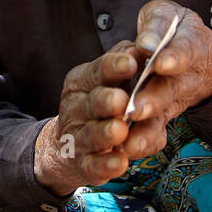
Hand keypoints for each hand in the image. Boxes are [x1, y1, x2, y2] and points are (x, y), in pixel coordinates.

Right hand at [34, 40, 143, 193]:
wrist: (68, 147)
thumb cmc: (99, 104)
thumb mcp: (108, 79)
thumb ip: (125, 62)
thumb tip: (142, 45)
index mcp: (82, 81)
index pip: (97, 71)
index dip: (113, 67)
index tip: (131, 63)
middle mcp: (76, 107)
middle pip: (92, 103)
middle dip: (105, 101)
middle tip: (122, 100)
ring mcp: (78, 137)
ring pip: (91, 135)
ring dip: (105, 133)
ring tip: (120, 131)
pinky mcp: (84, 165)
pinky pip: (94, 166)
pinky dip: (106, 165)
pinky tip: (120, 163)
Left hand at [121, 0, 211, 155]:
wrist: (195, 57)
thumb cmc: (172, 29)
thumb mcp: (166, 16)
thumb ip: (156, 26)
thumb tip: (146, 44)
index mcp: (188, 45)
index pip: (184, 50)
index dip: (174, 58)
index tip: (161, 63)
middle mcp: (182, 78)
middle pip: (169, 90)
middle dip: (152, 100)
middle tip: (136, 109)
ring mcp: (171, 101)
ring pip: (160, 118)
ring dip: (145, 131)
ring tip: (128, 141)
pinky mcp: (159, 118)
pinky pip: (153, 134)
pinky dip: (140, 144)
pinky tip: (123, 152)